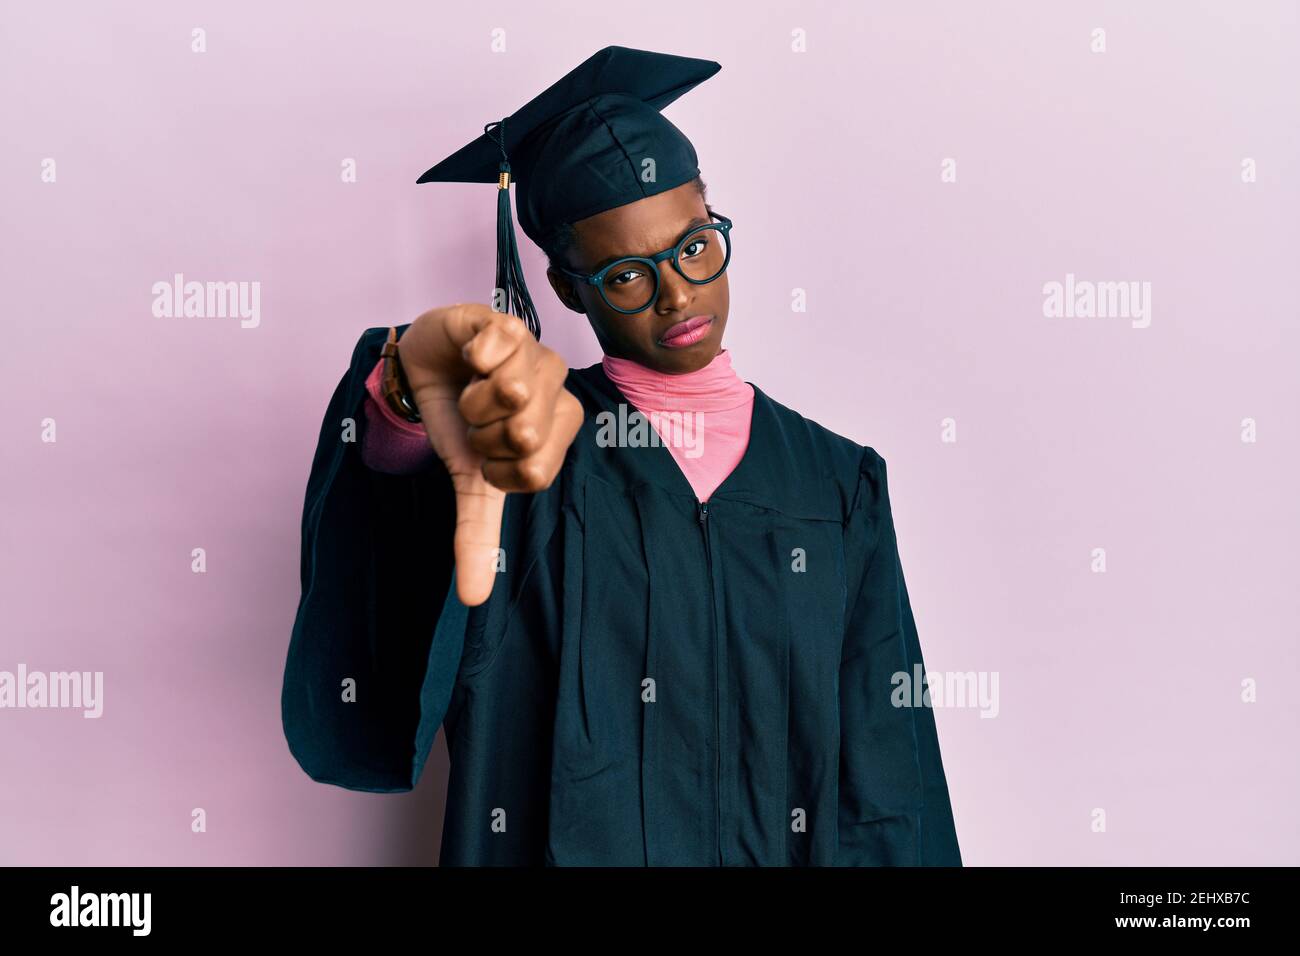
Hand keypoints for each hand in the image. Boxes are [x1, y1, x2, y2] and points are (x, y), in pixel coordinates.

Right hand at [396, 304, 582, 606]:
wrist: (426, 364)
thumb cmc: (460, 420)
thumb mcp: (469, 480)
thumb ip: (476, 535)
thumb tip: (472, 600)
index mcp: (557, 429)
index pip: (537, 471)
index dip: (497, 470)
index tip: (484, 456)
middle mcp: (555, 389)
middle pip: (527, 434)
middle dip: (482, 435)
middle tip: (475, 419)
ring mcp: (534, 352)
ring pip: (515, 392)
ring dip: (474, 399)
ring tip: (469, 386)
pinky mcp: (507, 321)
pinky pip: (500, 345)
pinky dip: (474, 358)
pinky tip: (470, 356)